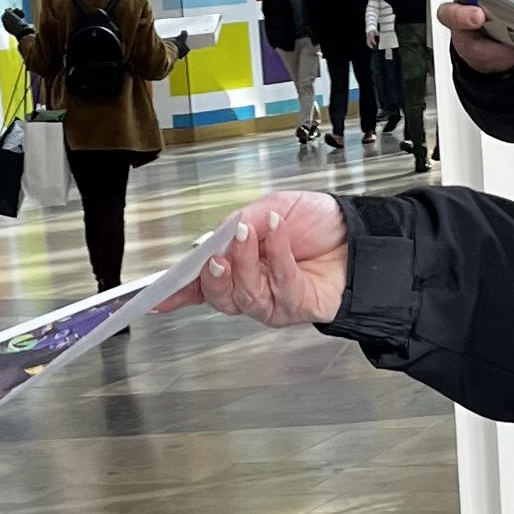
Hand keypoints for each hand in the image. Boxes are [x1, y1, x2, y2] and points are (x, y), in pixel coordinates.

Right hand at [179, 189, 348, 328]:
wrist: (356, 233)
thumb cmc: (316, 223)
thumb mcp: (269, 208)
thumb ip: (236, 223)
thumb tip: (208, 241)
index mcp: (236, 266)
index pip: (200, 283)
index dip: (177, 291)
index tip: (157, 296)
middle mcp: (251, 287)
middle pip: (218, 295)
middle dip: (212, 275)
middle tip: (215, 253)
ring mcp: (272, 300)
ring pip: (244, 294)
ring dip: (242, 262)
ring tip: (249, 233)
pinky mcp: (296, 305)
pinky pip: (279, 283)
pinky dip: (276, 253)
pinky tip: (277, 230)